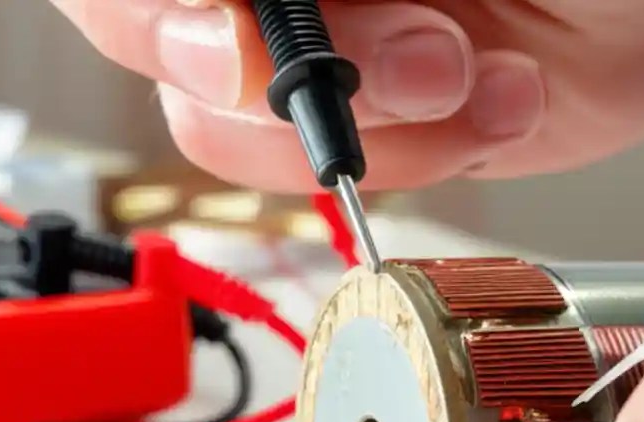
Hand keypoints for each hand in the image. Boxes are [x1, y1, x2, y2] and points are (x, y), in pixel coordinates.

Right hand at [46, 0, 643, 191]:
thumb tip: (246, 8)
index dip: (169, 4)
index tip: (257, 20)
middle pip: (139, 29)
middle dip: (274, 64)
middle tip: (419, 48)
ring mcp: (323, 41)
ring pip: (223, 127)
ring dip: (360, 123)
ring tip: (482, 76)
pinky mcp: (379, 120)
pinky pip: (329, 182)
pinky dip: (415, 162)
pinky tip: (503, 105)